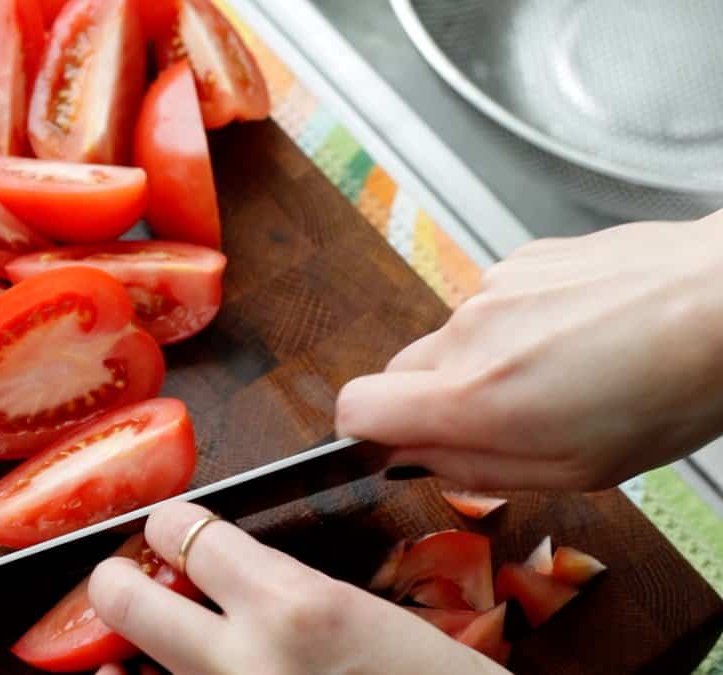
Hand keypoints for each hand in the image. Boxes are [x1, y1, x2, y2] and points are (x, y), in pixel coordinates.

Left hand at [87, 502, 506, 674]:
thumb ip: (277, 588)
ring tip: (138, 643)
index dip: (169, 524)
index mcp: (292, 605)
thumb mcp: (360, 615)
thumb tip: (212, 571)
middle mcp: (242, 664)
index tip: (169, 526)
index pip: (182, 533)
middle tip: (123, 578)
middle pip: (122, 600)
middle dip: (116, 580)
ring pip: (122, 673)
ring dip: (124, 650)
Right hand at [336, 214, 722, 489]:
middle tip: (505, 422)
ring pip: (451, 341)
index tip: (402, 445)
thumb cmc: (667, 393)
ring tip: (564, 372)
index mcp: (472, 397)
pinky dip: (517, 327)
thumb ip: (474, 469)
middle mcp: (465, 333)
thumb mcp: (573, 470)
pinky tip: (577, 334)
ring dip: (485, 363)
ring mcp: (489, 287)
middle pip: (398, 373)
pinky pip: (490, 305)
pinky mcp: (518, 258)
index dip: (366, 434)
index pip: (355, 408)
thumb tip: (412, 460)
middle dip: (434, 403)